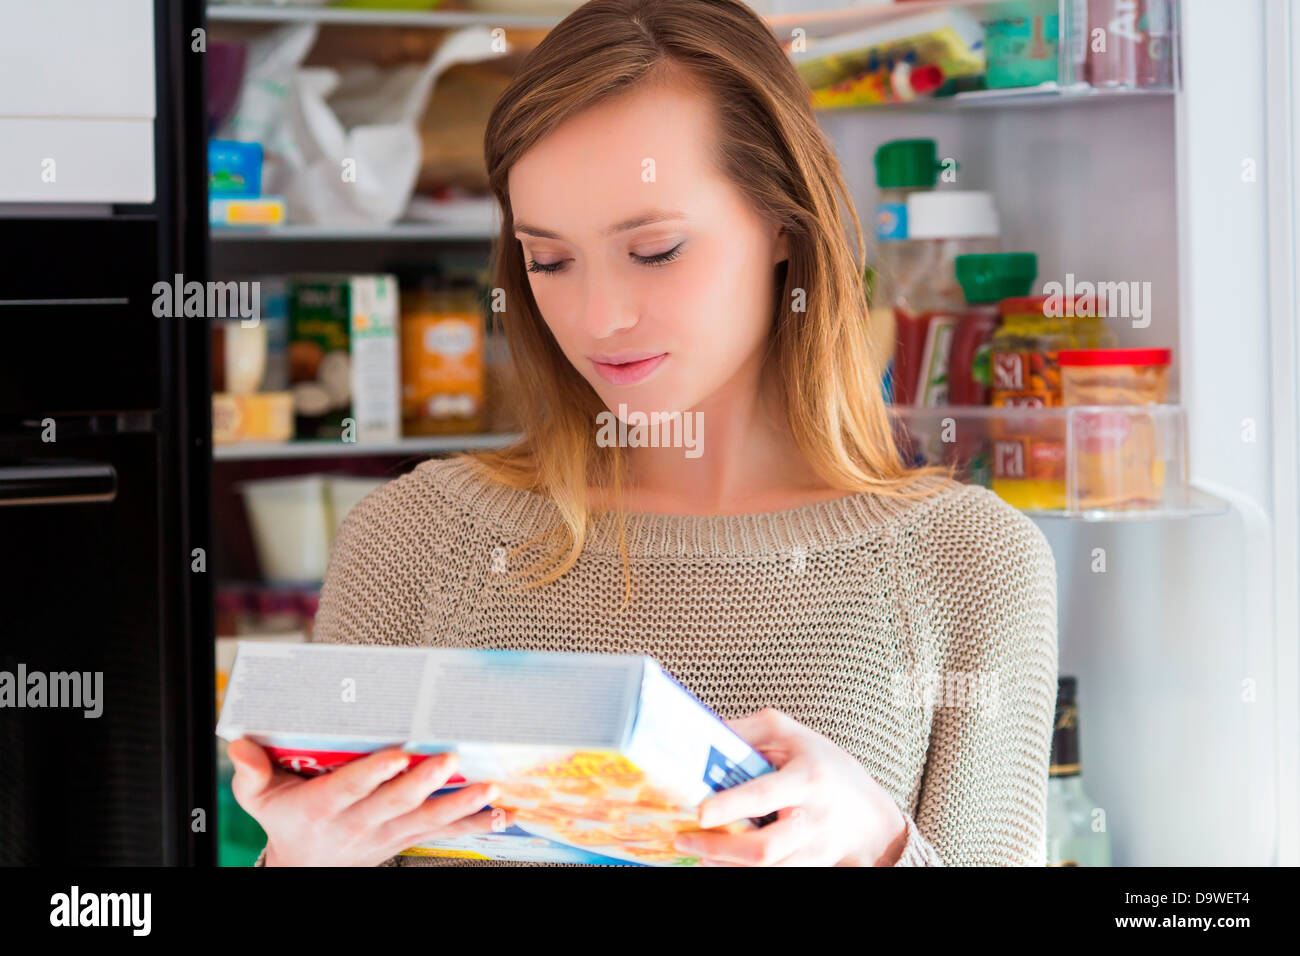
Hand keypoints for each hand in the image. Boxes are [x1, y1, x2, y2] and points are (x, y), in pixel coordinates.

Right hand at [227, 739, 512, 866]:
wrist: (306, 865)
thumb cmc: (289, 819)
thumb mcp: (260, 799)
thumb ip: (250, 772)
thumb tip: (240, 745)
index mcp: (323, 806)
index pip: (351, 787)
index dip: (374, 772)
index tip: (397, 754)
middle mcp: (359, 822)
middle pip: (395, 803)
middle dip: (424, 782)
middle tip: (449, 759)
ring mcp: (387, 834)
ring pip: (427, 820)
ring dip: (460, 805)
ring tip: (488, 788)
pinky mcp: (407, 839)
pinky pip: (444, 833)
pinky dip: (475, 824)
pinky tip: (500, 812)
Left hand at [672, 708, 908, 865]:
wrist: (869, 812)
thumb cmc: (824, 765)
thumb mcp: (791, 734)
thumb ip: (749, 731)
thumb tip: (703, 733)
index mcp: (807, 778)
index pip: (765, 796)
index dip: (732, 806)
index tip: (701, 813)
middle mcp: (813, 818)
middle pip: (764, 849)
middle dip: (719, 849)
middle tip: (684, 837)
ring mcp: (814, 849)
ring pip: (767, 870)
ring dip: (725, 866)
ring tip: (698, 853)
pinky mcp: (811, 867)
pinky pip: (775, 877)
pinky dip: (742, 872)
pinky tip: (720, 863)